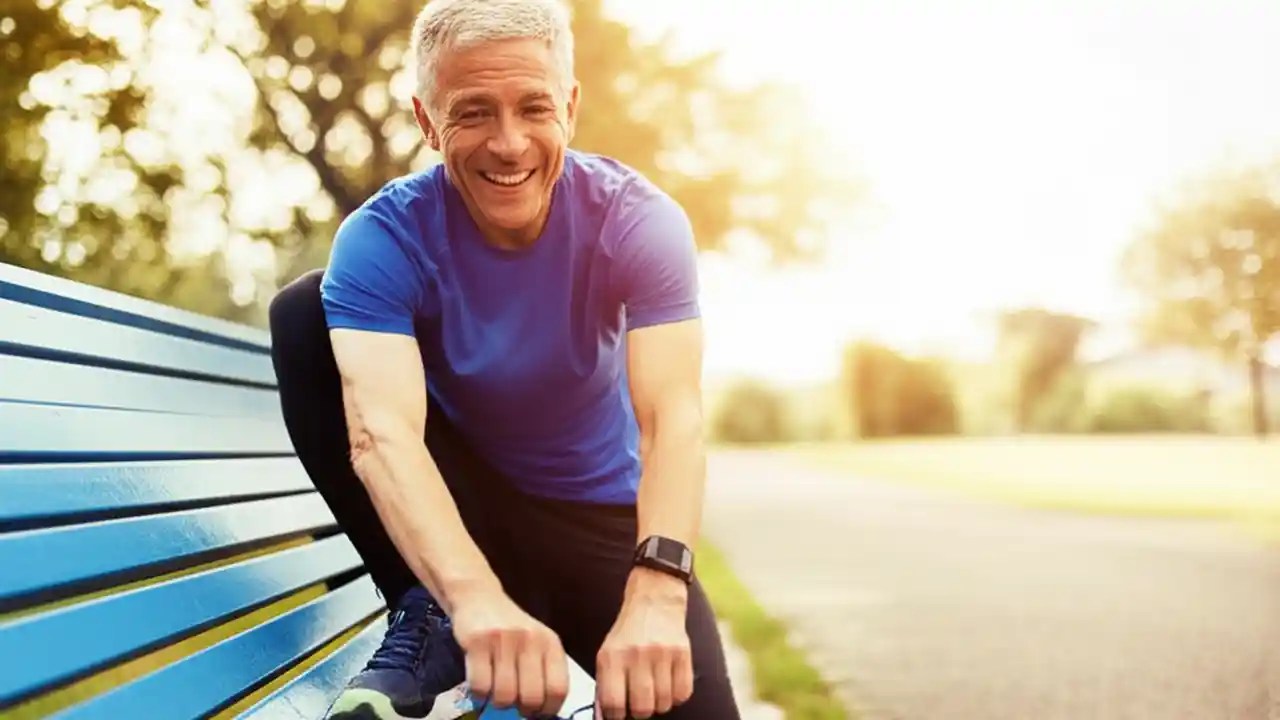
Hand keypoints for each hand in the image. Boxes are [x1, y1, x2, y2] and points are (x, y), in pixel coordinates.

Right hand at [450, 587, 568, 716]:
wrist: (479, 597)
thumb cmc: (511, 628)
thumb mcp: (536, 644)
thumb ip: (543, 673)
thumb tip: (541, 713)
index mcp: (551, 643)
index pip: (558, 689)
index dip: (547, 709)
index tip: (536, 712)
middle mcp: (531, 640)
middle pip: (532, 697)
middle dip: (522, 709)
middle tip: (514, 704)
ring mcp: (504, 640)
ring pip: (504, 696)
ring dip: (499, 703)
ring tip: (496, 692)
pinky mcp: (477, 642)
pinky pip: (480, 686)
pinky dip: (479, 695)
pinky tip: (481, 684)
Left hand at [595, 569, 693, 718]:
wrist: (654, 599)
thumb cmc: (628, 633)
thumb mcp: (608, 654)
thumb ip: (607, 685)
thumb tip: (607, 716)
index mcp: (613, 656)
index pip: (613, 703)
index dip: (616, 715)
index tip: (619, 712)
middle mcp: (637, 655)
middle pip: (642, 708)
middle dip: (639, 712)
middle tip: (638, 703)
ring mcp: (662, 654)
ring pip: (664, 704)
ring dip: (658, 704)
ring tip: (653, 691)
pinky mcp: (683, 653)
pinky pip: (683, 693)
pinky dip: (676, 696)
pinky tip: (668, 684)